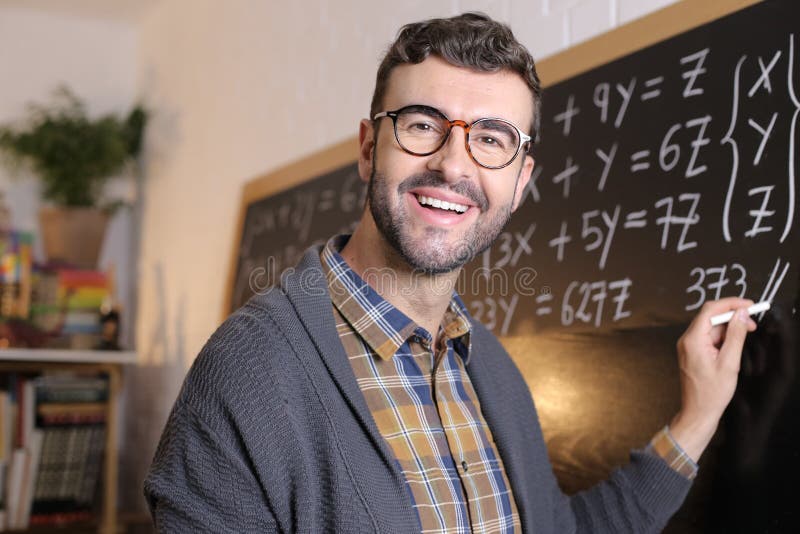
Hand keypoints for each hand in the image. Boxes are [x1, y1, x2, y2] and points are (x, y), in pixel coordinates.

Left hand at [669, 298, 757, 461]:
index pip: (710, 310)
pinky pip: (708, 337)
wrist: (698, 412)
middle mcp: (686, 340)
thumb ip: (736, 336)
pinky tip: (734, 343)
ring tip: (747, 333)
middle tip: (752, 322)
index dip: (730, 304)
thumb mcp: (729, 362)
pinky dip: (722, 337)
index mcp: (692, 340)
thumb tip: (741, 315)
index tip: (748, 305)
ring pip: (710, 327)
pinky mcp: (692, 352)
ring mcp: (688, 346)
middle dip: (732, 316)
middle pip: (710, 317)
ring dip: (729, 327)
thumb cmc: (711, 393)